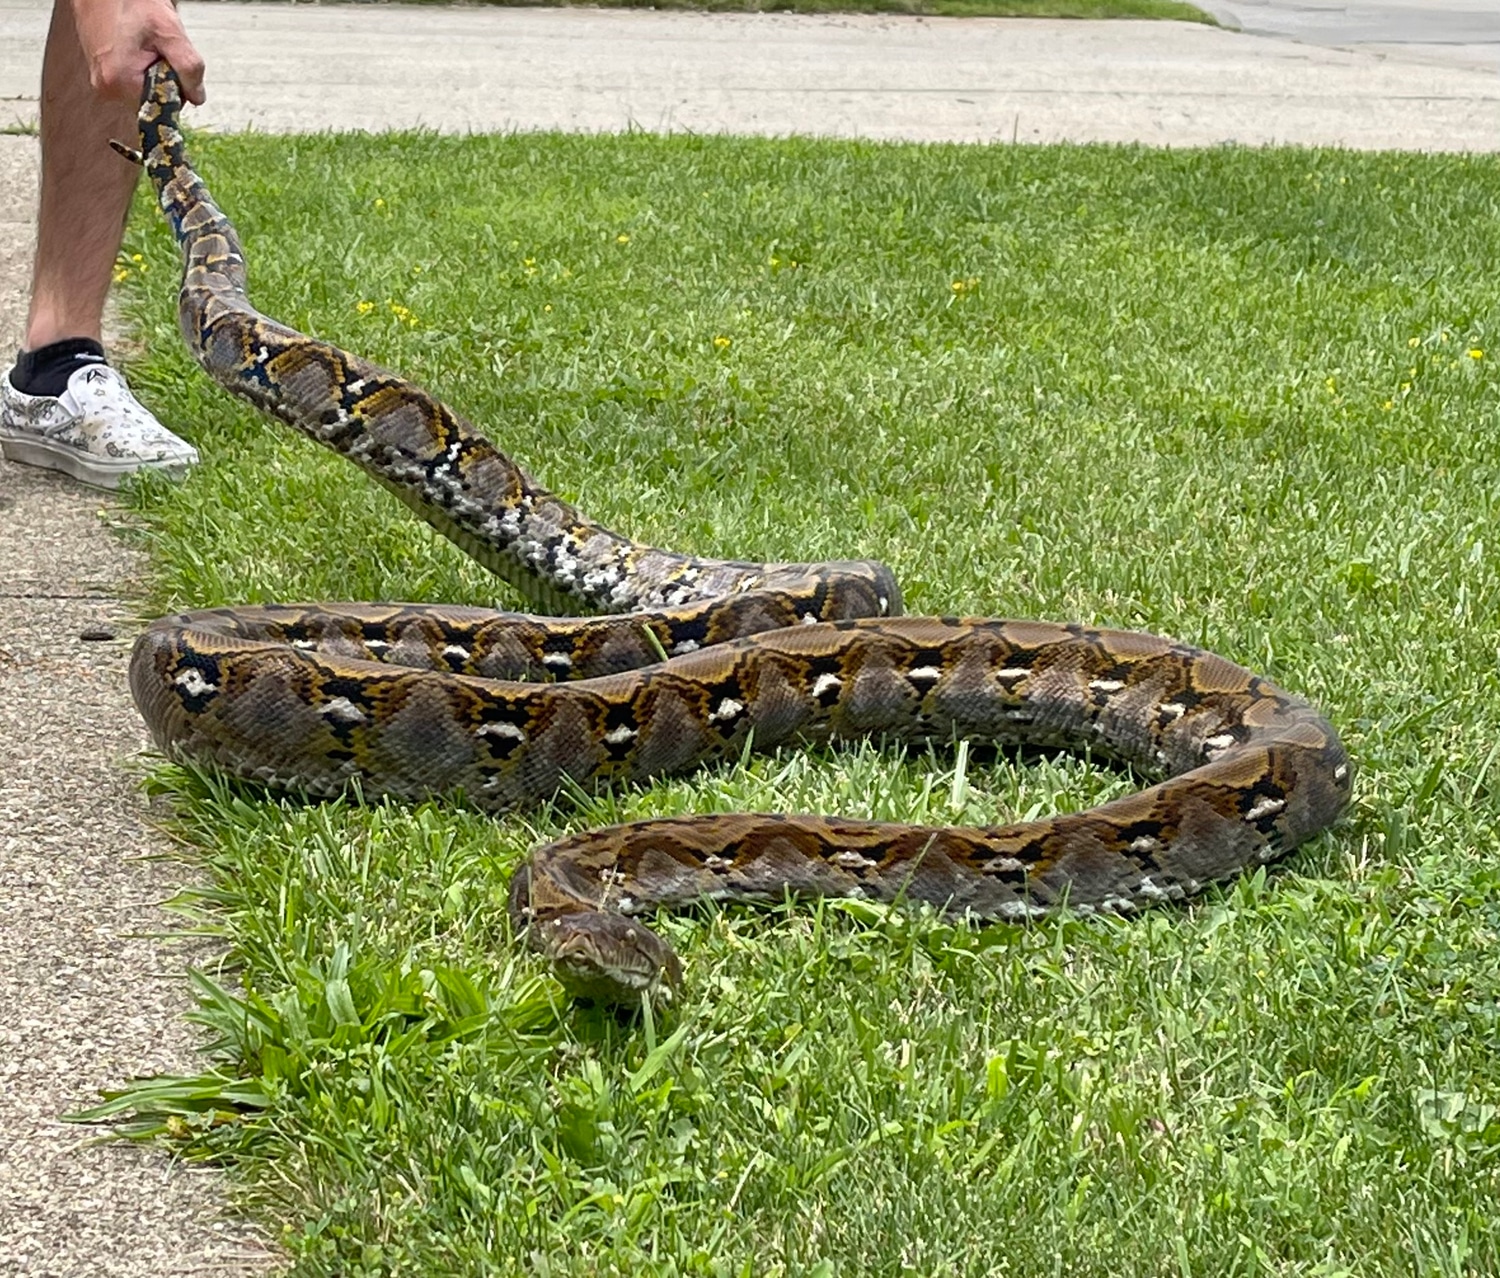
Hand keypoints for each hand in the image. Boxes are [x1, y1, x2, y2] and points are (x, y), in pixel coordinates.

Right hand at [70, 0, 205, 104]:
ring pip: (144, 90)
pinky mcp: (101, 75)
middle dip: (165, 78)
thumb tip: (197, 97)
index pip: (164, 106)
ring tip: (147, 45)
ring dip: (153, 72)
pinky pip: (133, 82)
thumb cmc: (133, 3)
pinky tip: (138, 47)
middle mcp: (106, 88)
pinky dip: (142, 68)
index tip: (170, 62)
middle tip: (159, 49)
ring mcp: (101, 82)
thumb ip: (189, 68)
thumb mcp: (170, 33)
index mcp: (119, 82)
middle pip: (153, 100)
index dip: (176, 87)